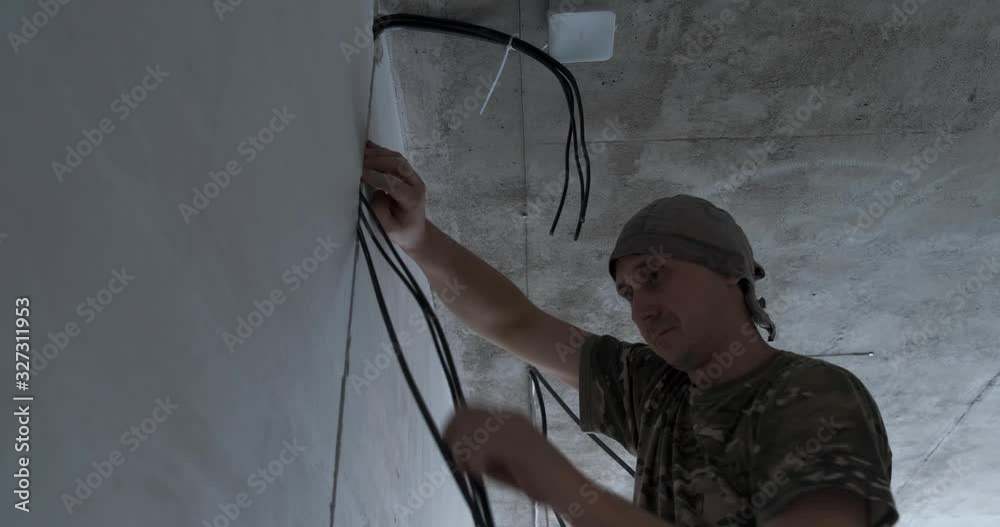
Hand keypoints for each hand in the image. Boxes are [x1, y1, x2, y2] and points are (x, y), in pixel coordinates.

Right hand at [361, 141, 428, 250]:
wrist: (415, 230)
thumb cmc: (402, 232)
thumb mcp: (389, 230)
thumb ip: (381, 212)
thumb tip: (374, 193)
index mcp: (413, 199)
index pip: (394, 184)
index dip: (377, 178)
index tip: (361, 174)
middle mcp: (415, 184)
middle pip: (399, 165)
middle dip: (378, 161)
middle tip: (359, 162)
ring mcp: (412, 176)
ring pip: (397, 158)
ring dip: (378, 154)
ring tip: (360, 154)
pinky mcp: (406, 172)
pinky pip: (394, 158)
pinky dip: (380, 152)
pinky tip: (367, 148)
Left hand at [444, 407, 588, 506]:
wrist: (566, 488)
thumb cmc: (537, 479)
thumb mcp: (501, 463)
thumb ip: (481, 453)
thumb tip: (455, 452)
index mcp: (509, 419)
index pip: (468, 410)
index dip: (454, 429)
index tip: (451, 449)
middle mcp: (510, 418)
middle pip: (464, 415)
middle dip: (455, 439)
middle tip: (460, 462)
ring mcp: (514, 428)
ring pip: (470, 430)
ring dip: (465, 452)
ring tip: (475, 470)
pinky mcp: (517, 443)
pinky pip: (481, 447)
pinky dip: (476, 462)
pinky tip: (483, 472)